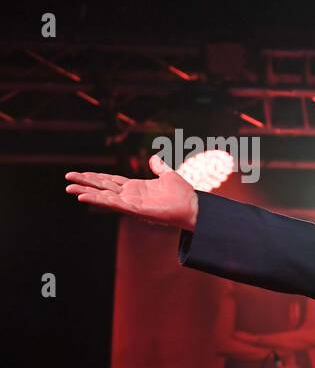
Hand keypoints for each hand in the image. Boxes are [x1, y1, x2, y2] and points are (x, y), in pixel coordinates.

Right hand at [65, 154, 198, 230]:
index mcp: (136, 187)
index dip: (95, 177)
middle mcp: (131, 195)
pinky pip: (113, 205)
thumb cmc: (183, 194)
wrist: (194, 206)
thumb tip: (153, 158)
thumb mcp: (168, 176)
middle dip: (85, 182)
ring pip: (104, 196)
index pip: (110, 181)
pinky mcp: (135, 210)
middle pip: (103, 187)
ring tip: (69, 188)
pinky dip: (98, 200)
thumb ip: (159, 168)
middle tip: (67, 178)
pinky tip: (84, 197)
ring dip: (86, 192)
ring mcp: (131, 203)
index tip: (80, 173)